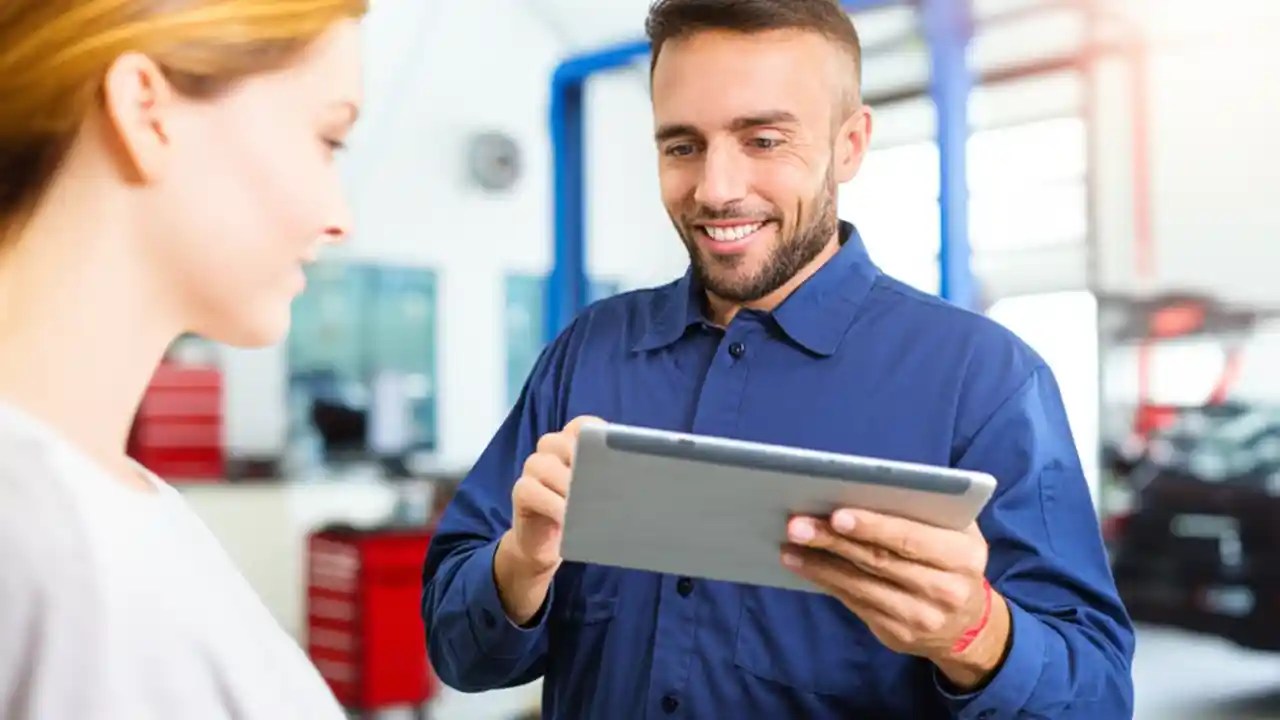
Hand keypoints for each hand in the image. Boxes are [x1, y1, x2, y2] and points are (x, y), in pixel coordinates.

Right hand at [494, 415, 603, 623]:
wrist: (550, 544)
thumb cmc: (583, 514)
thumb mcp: (602, 493)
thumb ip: (616, 477)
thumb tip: (648, 475)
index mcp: (572, 441)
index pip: (584, 427)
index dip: (599, 438)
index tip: (617, 458)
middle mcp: (550, 448)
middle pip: (564, 444)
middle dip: (585, 465)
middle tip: (603, 485)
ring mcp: (533, 468)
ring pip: (547, 466)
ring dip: (568, 486)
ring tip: (584, 505)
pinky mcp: (521, 491)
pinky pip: (532, 490)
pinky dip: (553, 504)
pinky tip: (567, 518)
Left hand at [780, 509, 1010, 688]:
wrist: (968, 625)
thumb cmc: (953, 561)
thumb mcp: (957, 534)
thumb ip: (925, 513)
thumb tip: (865, 486)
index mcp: (963, 555)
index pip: (911, 538)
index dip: (873, 526)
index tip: (837, 515)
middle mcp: (945, 589)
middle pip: (879, 561)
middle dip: (834, 541)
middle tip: (798, 524)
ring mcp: (920, 616)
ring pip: (860, 585)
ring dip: (820, 563)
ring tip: (790, 544)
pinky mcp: (897, 634)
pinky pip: (854, 603)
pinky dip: (825, 581)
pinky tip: (802, 565)